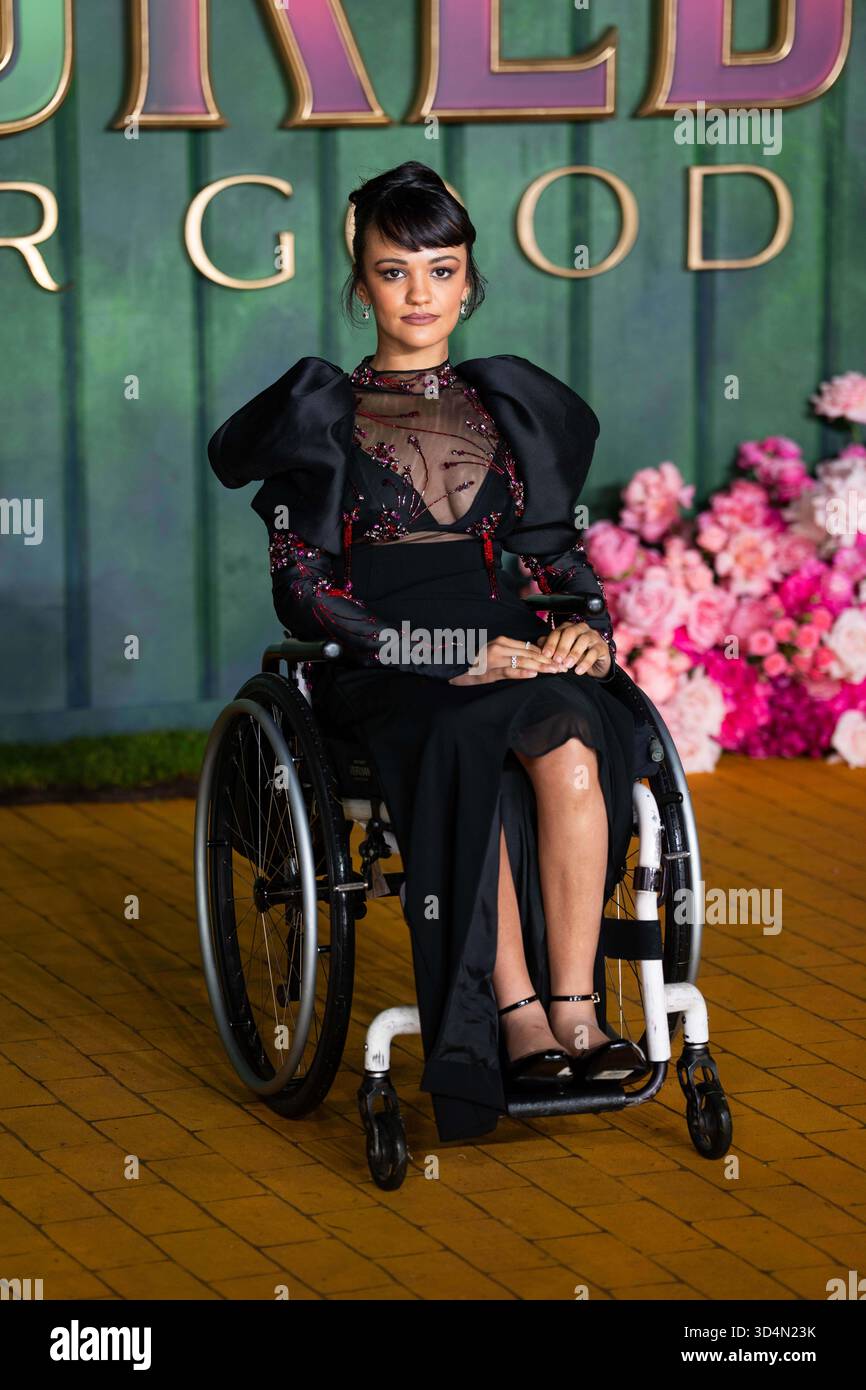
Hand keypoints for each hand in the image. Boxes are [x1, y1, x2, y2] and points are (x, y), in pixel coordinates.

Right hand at [448, 635, 566, 684]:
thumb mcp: (496, 656)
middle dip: (548, 661)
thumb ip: (513, 655)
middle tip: (563, 668)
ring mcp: (494, 658)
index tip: (560, 660)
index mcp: (503, 641)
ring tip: (554, 671)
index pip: (530, 648)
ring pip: (522, 662)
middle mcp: (500, 646)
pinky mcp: (488, 670)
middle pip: (529, 654)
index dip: (546, 655)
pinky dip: (521, 672)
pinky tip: (533, 674)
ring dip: (540, 667)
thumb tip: (534, 660)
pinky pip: (508, 671)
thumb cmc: (476, 663)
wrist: (454, 667)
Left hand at [534, 622, 612, 678]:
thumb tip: (538, 645)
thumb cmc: (576, 656)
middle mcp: (581, 629)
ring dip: (573, 653)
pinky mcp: (602, 647)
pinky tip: (578, 671)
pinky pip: (593, 652)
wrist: (596, 664)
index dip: (551, 643)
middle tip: (557, 660)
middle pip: (570, 633)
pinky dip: (585, 662)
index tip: (545, 655)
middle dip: (562, 647)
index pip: (558, 632)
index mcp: (569, 628)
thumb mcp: (562, 652)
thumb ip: (551, 647)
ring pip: (583, 640)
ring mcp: (593, 636)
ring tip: (567, 665)